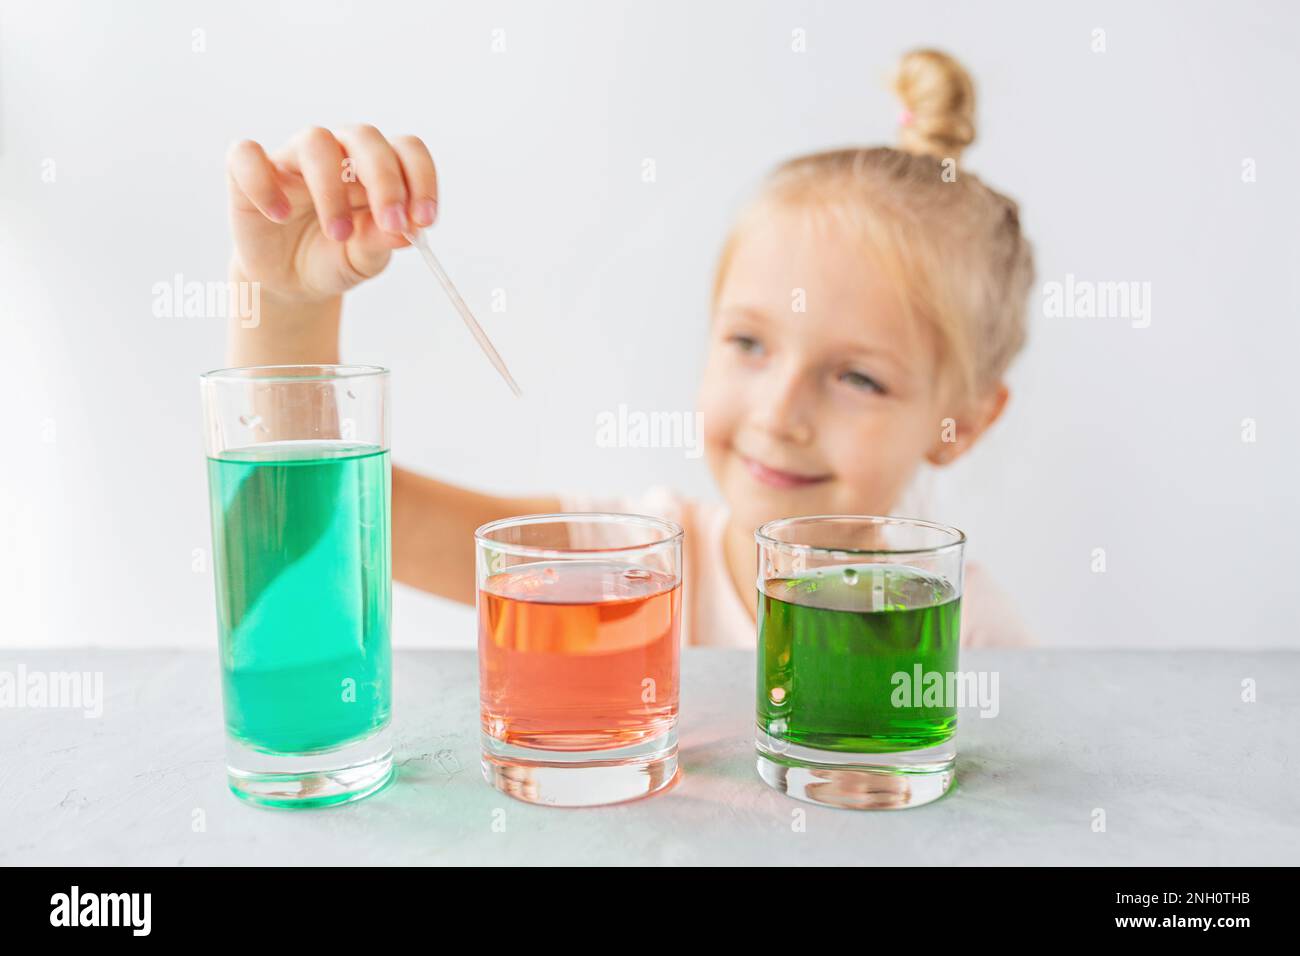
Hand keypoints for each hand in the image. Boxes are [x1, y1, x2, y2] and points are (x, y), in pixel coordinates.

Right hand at [226, 125, 438, 301]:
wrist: (289, 283)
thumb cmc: (334, 259)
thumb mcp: (364, 260)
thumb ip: (381, 243)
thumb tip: (406, 231)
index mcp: (374, 168)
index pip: (405, 150)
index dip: (421, 178)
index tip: (424, 221)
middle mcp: (337, 153)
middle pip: (365, 137)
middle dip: (385, 180)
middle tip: (392, 224)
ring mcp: (293, 159)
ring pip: (314, 140)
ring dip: (332, 188)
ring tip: (338, 234)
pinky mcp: (247, 173)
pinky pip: (247, 156)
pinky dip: (263, 183)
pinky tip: (278, 215)